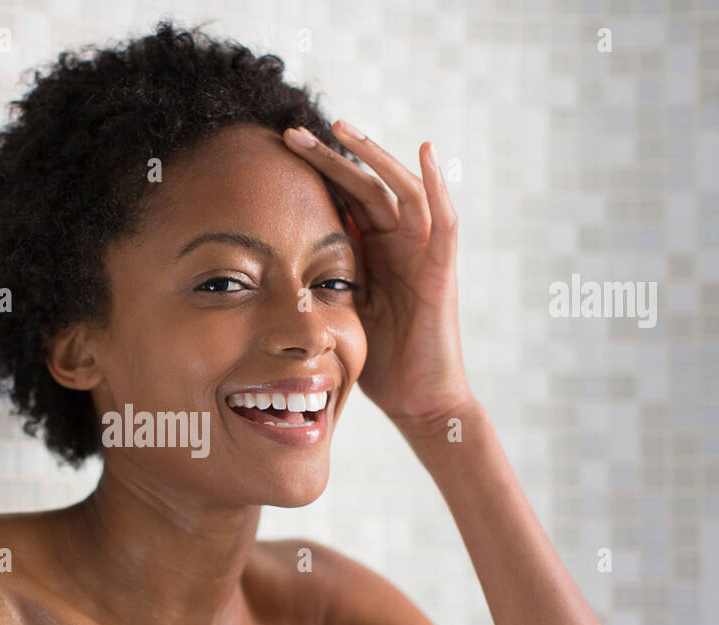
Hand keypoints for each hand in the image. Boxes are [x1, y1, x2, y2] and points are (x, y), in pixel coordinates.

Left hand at [283, 120, 472, 434]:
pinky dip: (438, 186)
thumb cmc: (381, 364)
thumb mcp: (340, 313)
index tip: (277, 152)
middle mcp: (400, 245)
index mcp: (373, 253)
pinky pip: (444, 221)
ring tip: (342, 128)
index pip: (344, 200)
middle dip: (331, 156)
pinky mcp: (442, 272)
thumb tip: (274, 263)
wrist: (418, 402)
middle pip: (366, 186)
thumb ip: (322, 281)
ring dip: (374, 156)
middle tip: (292, 131)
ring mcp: (423, 255)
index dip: (315, 174)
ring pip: (402, 189)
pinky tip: (426, 153)